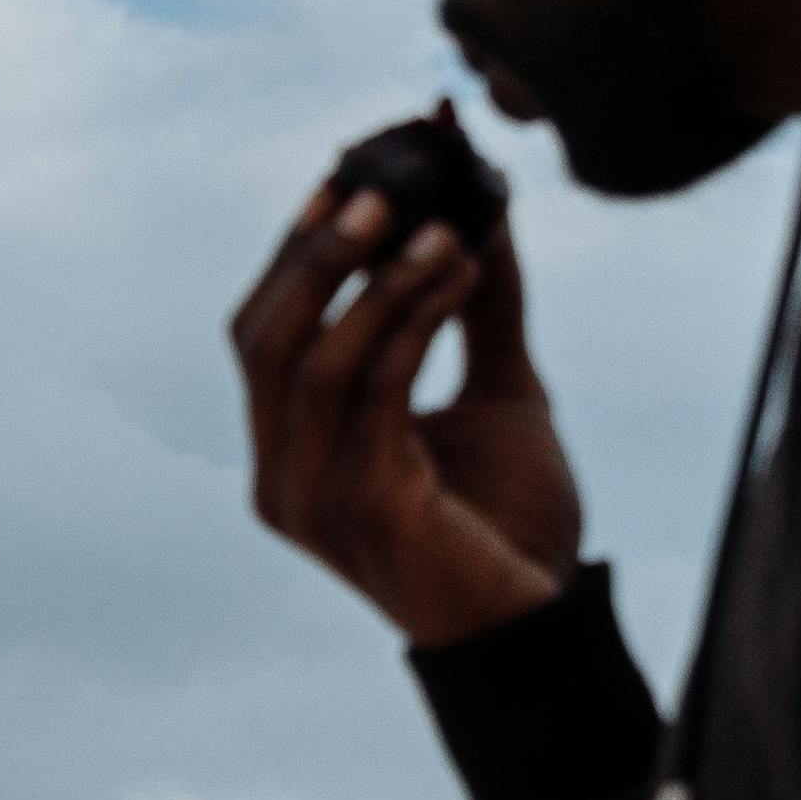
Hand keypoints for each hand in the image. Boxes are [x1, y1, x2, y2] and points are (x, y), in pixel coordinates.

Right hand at [234, 180, 578, 646]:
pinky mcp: (360, 507)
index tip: (348, 173)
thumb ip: (479, 309)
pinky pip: (374, 392)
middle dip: (316, 252)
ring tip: (446, 228)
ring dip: (377, 281)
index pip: (263, 331)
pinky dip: (414, 321)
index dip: (297, 248)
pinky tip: (463, 275)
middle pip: (261, 337)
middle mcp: (280, 474)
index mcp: (290, 449)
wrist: (540, 626)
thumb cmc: (510, 523)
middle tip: (384, 185)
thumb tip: (484, 205)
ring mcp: (310, 496)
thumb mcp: (499, 392)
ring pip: (311, 361)